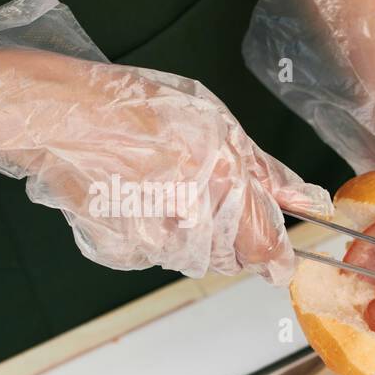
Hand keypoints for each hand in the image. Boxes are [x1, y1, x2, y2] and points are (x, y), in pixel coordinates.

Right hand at [0, 0, 330, 283]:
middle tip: (204, 198)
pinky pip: (154, 256)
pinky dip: (152, 236)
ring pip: (194, 259)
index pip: (266, 248)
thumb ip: (270, 173)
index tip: (280, 263)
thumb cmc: (141, 111)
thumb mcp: (222, 128)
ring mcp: (154, 240)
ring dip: (192, 236)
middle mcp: (192, 219)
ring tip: (167, 192)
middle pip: (231, 258)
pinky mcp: (122, 251)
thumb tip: (312, 202)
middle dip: (231, 238)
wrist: (62, 116)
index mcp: (225, 184)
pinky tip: (138, 201)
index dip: (277, 257)